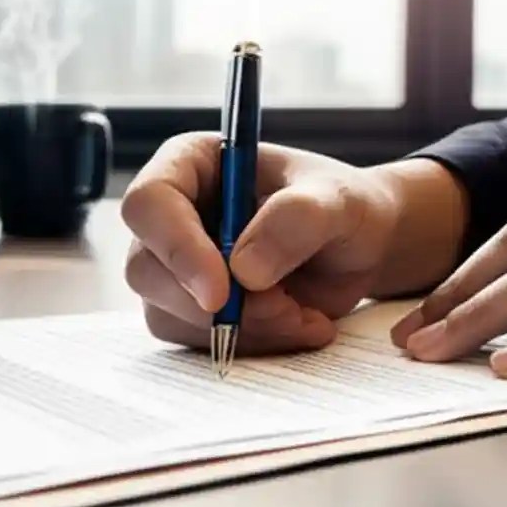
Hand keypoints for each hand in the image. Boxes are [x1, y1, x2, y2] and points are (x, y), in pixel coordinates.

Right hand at [121, 132, 402, 354]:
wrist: (359, 248)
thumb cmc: (344, 207)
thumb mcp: (336, 201)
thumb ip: (295, 221)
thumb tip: (242, 270)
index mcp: (191, 164)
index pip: (149, 203)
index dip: (176, 248)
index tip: (222, 292)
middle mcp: (173, 214)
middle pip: (146, 269)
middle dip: (214, 304)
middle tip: (283, 308)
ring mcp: (176, 266)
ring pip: (169, 314)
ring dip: (241, 328)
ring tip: (302, 312)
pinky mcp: (191, 309)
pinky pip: (197, 342)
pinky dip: (251, 342)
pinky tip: (296, 323)